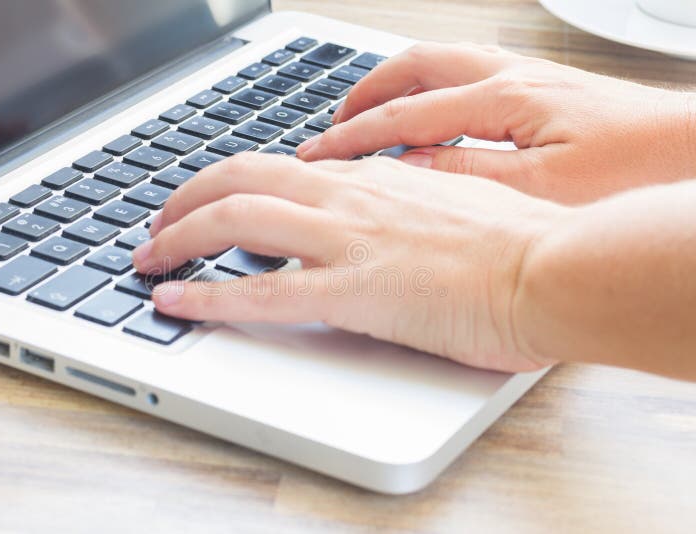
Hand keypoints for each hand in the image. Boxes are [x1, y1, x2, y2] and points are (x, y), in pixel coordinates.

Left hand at [133, 153, 567, 371]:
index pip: (280, 167)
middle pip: (240, 178)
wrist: (554, 267)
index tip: (211, 203)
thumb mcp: (447, 210)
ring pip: (235, 219)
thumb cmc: (517, 245)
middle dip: (186, 200)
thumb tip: (378, 221)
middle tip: (161, 224)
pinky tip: (174, 300)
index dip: (232, 183)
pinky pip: (260, 290)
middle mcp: (350, 196)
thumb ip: (402, 209)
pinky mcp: (354, 290)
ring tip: (149, 257)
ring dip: (179, 238)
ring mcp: (347, 239)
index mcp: (373, 178)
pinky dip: (207, 294)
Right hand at [298, 42, 695, 203]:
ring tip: (367, 116)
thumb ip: (463, 172)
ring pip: (439, 64)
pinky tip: (428, 116)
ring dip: (395, 86)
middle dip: (364, 94)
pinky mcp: (540, 87)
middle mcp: (509, 76)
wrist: (690, 152)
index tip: (316, 153)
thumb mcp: (536, 188)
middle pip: (414, 67)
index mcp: (503, 98)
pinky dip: (430, 91)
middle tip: (332, 125)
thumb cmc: (629, 169)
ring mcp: (525, 76)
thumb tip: (406, 165)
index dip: (353, 136)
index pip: (405, 114)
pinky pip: (466, 75)